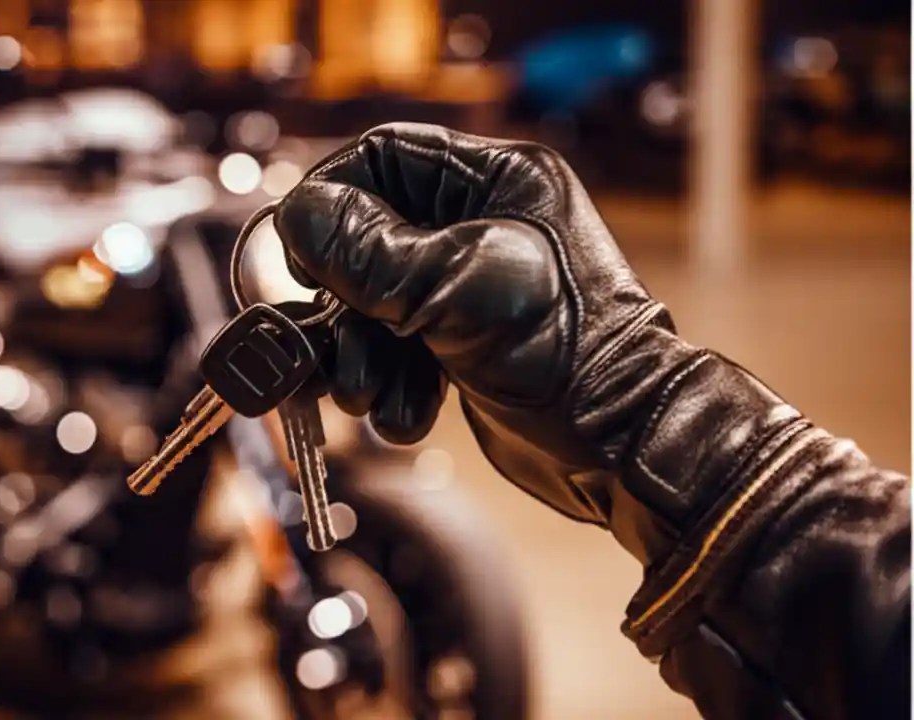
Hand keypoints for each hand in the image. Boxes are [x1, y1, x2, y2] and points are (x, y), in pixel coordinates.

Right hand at [274, 124, 797, 564]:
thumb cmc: (562, 350)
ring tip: (369, 398)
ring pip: (377, 301)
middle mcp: (483, 220)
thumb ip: (366, 251)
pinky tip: (408, 417)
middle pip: (368, 237)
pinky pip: (401, 346)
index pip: (382, 157)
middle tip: (332, 351)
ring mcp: (474, 282)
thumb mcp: (453, 289)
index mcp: (495, 179)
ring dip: (361, 356)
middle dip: (345, 306)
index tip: (304, 261)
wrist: (622, 445)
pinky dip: (394, 384)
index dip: (331, 201)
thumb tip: (296, 217)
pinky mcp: (467, 338)